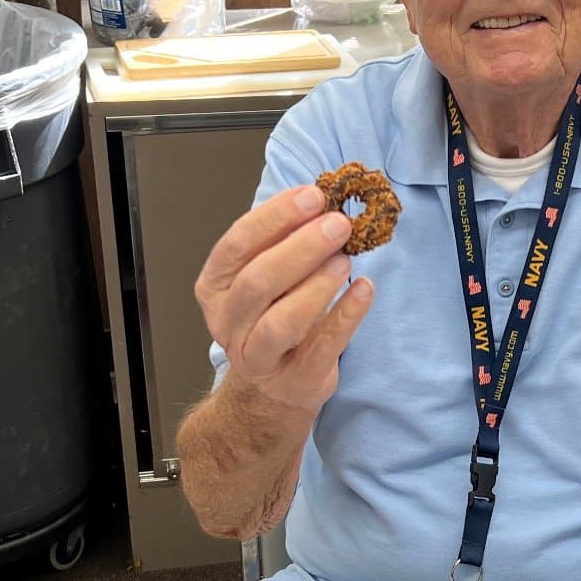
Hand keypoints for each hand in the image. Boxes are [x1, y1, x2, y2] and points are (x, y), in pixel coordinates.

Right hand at [196, 184, 373, 414]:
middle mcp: (227, 323)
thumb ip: (284, 241)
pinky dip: (346, 316)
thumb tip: (321, 201)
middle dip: (301, 248)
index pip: (237, 244)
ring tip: (345, 259)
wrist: (276, 384)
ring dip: (316, 285)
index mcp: (214, 287)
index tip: (313, 196)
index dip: (275, 217)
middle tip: (338, 224)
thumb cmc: (274, 315)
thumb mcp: (269, 277)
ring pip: (281, 321)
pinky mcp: (296, 380)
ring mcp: (257, 357)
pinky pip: (321, 348)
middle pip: (258, 281)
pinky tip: (365, 290)